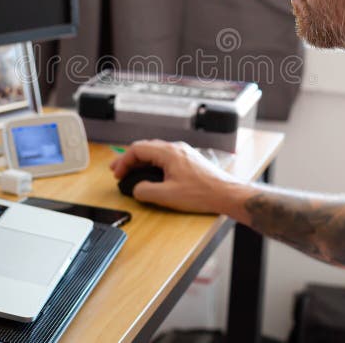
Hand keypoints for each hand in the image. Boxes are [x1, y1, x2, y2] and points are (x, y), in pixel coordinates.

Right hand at [109, 139, 243, 213]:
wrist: (227, 193)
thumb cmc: (202, 193)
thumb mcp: (167, 196)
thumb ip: (145, 191)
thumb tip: (136, 189)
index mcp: (168, 153)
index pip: (138, 149)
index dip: (123, 161)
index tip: (117, 174)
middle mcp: (176, 148)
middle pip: (145, 148)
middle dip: (129, 159)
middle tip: (117, 171)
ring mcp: (184, 153)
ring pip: (155, 152)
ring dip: (141, 161)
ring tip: (131, 172)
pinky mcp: (189, 160)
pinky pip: (165, 157)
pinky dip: (153, 164)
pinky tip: (151, 174)